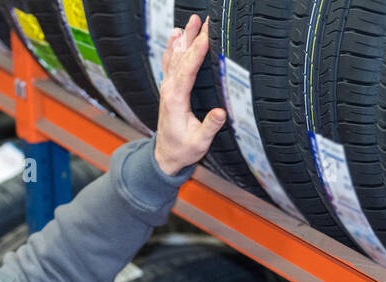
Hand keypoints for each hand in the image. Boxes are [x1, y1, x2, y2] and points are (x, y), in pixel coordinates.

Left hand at [153, 14, 225, 176]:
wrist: (165, 157)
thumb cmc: (182, 150)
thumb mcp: (199, 143)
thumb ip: (210, 127)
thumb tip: (220, 113)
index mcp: (176, 100)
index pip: (187, 69)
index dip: (197, 51)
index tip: (206, 36)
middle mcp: (169, 90)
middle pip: (181, 58)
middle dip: (193, 37)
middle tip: (202, 20)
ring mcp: (167, 88)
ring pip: (175, 57)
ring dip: (183, 38)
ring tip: (191, 22)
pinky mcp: (168, 89)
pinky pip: (170, 63)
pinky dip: (173, 48)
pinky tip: (176, 36)